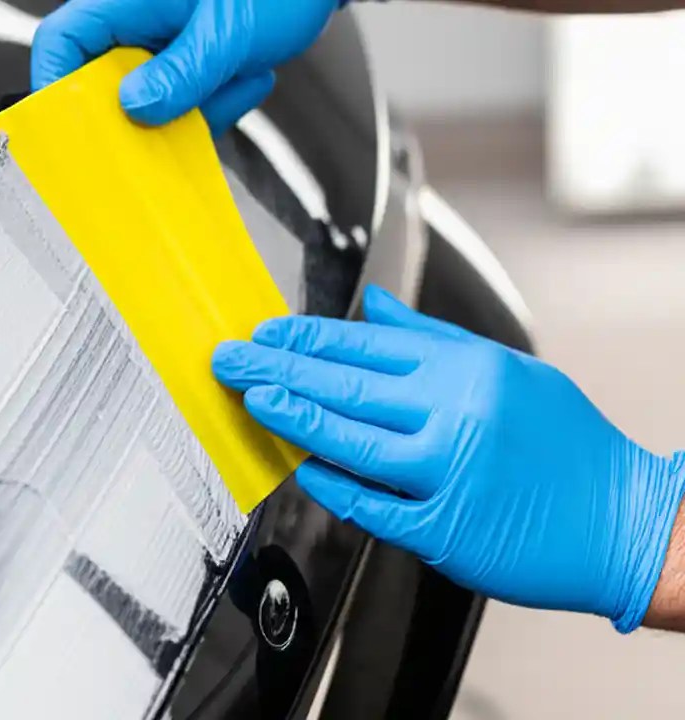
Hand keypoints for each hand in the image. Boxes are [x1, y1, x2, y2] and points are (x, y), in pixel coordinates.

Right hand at [31, 0, 341, 133]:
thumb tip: (135, 108)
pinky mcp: (182, 67)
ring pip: (147, 104)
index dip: (55, 89)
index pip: (61, 43)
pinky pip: (180, 106)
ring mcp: (158, 46)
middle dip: (146, 112)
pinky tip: (246, 77)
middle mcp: (134, 23)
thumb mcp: (228, 33)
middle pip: (100, 85)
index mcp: (125, 1)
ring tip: (236, 77)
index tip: (70, 131)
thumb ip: (182, 73)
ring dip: (194, 108)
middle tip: (179, 118)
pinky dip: (214, 105)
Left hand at [212, 285, 684, 631]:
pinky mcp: (447, 527)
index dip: (304, 339)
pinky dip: (334, 486)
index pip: (364, 346)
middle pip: (347, 387)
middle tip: (229, 359)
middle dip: (278, 369)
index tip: (263, 334)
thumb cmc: (566, 446)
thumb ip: (431, 340)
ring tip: (252, 399)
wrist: (622, 519)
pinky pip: (374, 505)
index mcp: (466, 371)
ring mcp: (449, 473)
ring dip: (294, 418)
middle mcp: (456, 415)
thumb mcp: (508, 370)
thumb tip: (374, 305)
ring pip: (352, 441)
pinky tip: (303, 469)